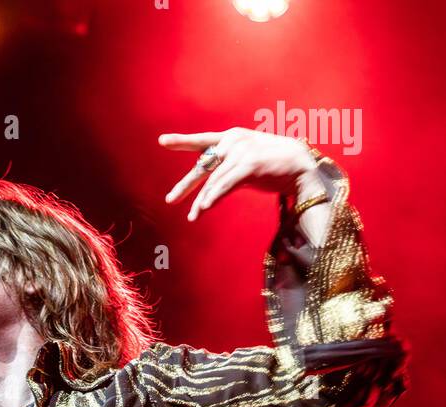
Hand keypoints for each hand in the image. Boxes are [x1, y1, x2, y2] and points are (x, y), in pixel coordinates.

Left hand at [159, 127, 319, 221]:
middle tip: (170, 199)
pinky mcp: (249, 164)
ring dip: (202, 200)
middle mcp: (233, 140)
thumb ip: (226, 169)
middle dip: (186, 185)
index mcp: (230, 137)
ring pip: (214, 180)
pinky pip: (225, 184)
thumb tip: (206, 188)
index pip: (202, 142)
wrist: (299, 165)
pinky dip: (213, 197)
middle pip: (203, 166)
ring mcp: (241, 151)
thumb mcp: (244, 163)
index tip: (162, 141)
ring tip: (192, 216)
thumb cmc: (272, 166)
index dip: (181, 141)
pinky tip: (203, 209)